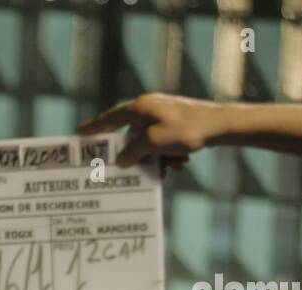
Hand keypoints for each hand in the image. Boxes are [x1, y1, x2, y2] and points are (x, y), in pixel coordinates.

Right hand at [79, 93, 225, 168]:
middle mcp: (149, 107)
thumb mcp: (154, 144)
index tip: (79, 133)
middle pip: (129, 134)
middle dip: (134, 154)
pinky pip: (162, 141)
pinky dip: (165, 153)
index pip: (109, 119)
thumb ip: (132, 152)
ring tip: (165, 168)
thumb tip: (121, 159)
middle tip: (129, 169)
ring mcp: (163, 114)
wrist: (222, 125)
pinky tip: (177, 163)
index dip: (94, 128)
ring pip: (147, 141)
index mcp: (139, 108)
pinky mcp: (176, 122)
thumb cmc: (187, 130)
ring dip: (154, 157)